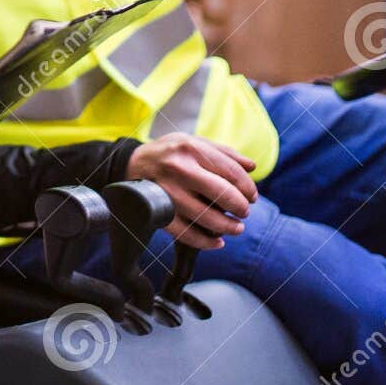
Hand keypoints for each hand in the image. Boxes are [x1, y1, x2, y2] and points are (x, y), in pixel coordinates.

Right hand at [126, 132, 257, 249]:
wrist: (133, 163)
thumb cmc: (170, 152)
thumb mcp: (194, 142)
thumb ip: (224, 153)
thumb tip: (252, 166)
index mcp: (191, 148)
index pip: (231, 171)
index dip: (247, 187)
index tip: (252, 196)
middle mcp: (179, 169)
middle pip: (222, 194)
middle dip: (241, 207)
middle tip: (245, 212)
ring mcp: (168, 192)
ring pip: (207, 217)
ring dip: (228, 227)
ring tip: (236, 228)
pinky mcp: (159, 212)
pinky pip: (187, 233)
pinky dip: (206, 242)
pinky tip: (217, 242)